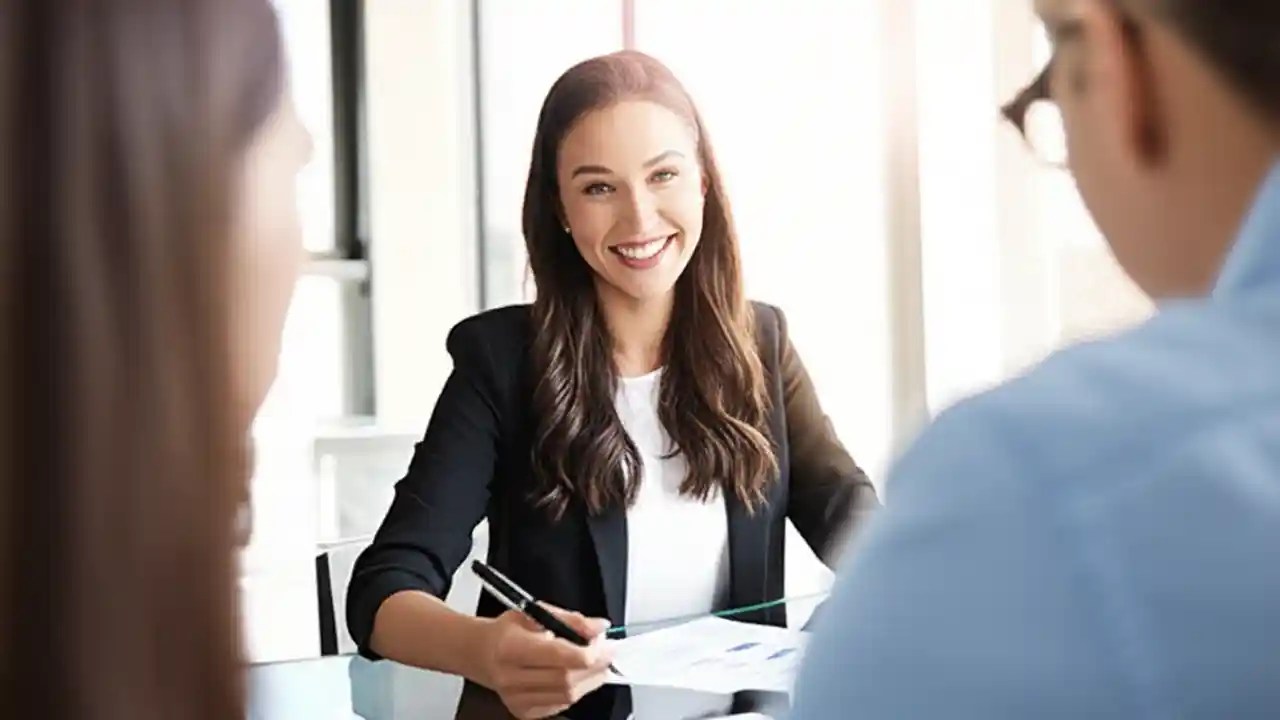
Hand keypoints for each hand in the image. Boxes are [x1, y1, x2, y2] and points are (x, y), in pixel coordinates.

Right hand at [476, 604, 613, 718]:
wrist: (480, 653)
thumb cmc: (508, 631)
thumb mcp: (536, 613)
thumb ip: (571, 619)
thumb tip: (600, 627)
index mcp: (512, 647)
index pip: (560, 656)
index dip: (590, 652)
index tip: (605, 643)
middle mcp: (511, 676)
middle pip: (567, 679)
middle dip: (595, 666)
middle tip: (607, 653)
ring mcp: (515, 698)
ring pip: (567, 695)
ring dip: (590, 680)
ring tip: (597, 664)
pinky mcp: (522, 711)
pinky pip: (560, 705)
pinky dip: (576, 691)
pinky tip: (579, 677)